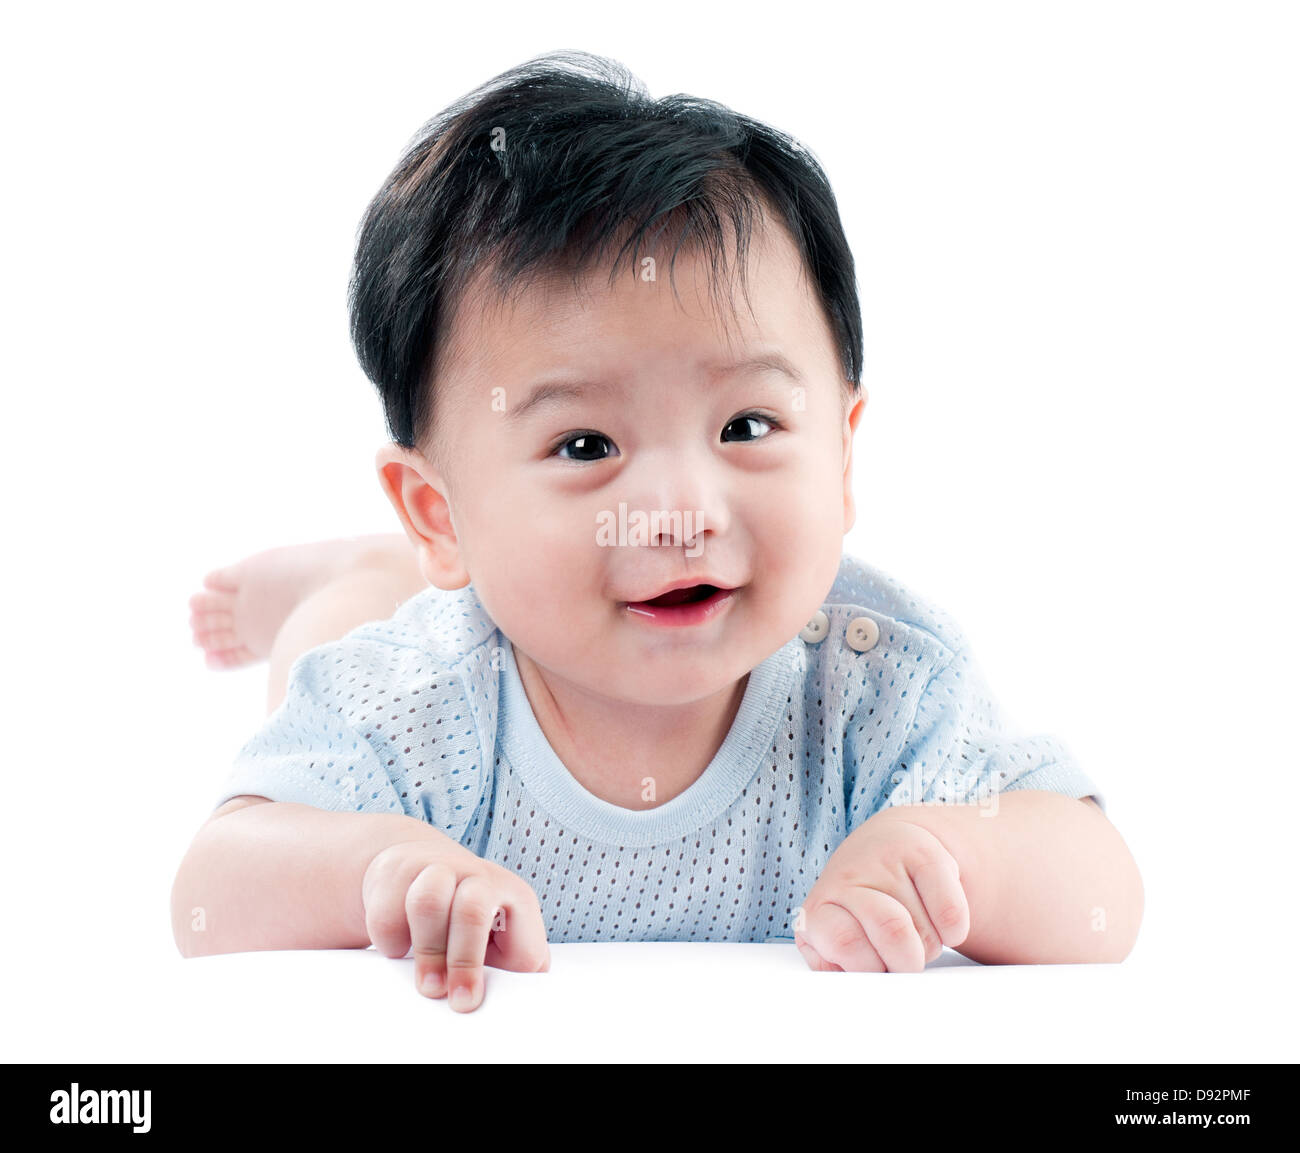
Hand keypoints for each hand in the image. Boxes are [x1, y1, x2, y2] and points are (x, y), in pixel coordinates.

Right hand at [361, 838, 550, 1010]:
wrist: (418, 867)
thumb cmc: (467, 922)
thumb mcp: (500, 942)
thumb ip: (512, 971)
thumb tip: (513, 1009)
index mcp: (515, 896)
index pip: (515, 931)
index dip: (493, 972)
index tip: (467, 1003)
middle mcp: (479, 876)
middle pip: (471, 910)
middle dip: (459, 960)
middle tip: (442, 995)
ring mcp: (437, 868)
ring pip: (428, 902)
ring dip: (426, 949)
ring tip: (424, 984)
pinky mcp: (396, 871)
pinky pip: (387, 912)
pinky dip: (389, 940)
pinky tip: (398, 950)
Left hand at [794, 815, 969, 971]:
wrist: (885, 848)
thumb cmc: (858, 919)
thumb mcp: (834, 948)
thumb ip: (837, 972)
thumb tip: (857, 990)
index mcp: (819, 909)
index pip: (844, 942)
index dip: (869, 967)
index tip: (876, 967)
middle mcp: (847, 876)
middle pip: (894, 933)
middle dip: (907, 963)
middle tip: (901, 958)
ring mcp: (885, 859)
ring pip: (927, 933)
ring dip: (928, 948)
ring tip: (913, 932)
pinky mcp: (924, 852)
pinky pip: (951, 912)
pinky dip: (953, 932)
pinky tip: (937, 922)